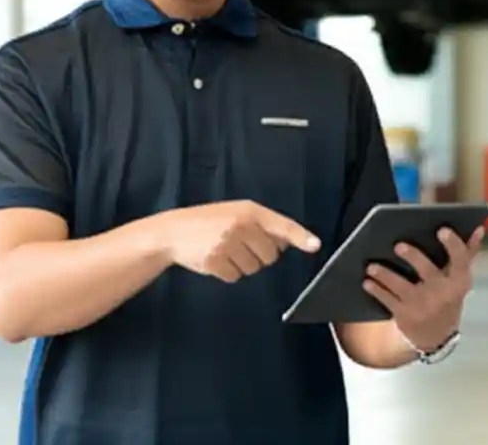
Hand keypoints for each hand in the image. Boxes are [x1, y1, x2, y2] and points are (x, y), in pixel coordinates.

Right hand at [166, 200, 320, 282]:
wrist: (173, 231)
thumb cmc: (209, 222)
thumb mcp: (236, 214)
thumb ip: (261, 225)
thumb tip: (287, 243)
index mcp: (249, 210)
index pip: (282, 224)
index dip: (300, 237)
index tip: (315, 246)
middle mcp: (240, 225)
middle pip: (271, 255)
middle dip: (259, 255)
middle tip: (240, 245)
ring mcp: (227, 244)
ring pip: (254, 268)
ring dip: (242, 265)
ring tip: (224, 250)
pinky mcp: (215, 261)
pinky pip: (235, 277)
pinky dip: (227, 273)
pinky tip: (215, 260)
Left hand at [363, 226, 484, 351]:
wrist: (436, 336)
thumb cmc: (447, 296)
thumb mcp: (459, 279)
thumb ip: (467, 253)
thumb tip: (479, 228)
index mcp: (459, 281)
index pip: (460, 259)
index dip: (453, 244)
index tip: (442, 230)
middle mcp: (443, 293)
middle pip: (427, 271)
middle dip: (413, 257)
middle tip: (398, 245)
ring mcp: (423, 306)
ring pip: (401, 286)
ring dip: (385, 275)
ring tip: (372, 265)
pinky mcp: (405, 316)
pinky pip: (387, 300)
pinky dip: (376, 290)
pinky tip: (367, 281)